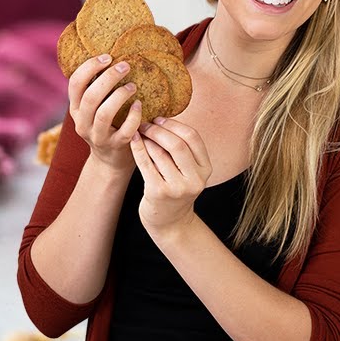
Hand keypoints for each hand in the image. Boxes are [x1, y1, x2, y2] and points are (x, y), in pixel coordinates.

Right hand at [67, 54, 143, 172]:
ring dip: (120, 95)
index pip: (75, 84)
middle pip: (90, 97)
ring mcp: (97, 136)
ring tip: (133, 86)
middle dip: (108, 78)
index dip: (89, 68)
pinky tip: (139, 105)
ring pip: (104, 114)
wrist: (109, 161)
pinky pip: (125, 131)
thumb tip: (113, 58)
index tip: (107, 57)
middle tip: (125, 66)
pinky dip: (134, 116)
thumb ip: (97, 89)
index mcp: (75, 109)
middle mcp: (82, 122)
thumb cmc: (107, 126)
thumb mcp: (94, 109)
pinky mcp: (115, 146)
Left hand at [131, 117, 213, 234]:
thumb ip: (183, 150)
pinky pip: (146, 164)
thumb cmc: (175, 188)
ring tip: (139, 132)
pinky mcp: (158, 192)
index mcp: (206, 169)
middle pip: (177, 145)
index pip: (193, 138)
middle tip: (145, 123)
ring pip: (159, 153)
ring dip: (147, 139)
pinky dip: (138, 148)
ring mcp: (177, 188)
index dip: (175, 125)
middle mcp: (195, 179)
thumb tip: (162, 119)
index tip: (160, 118)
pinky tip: (133, 140)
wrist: (169, 222)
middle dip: (159, 130)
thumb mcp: (188, 171)